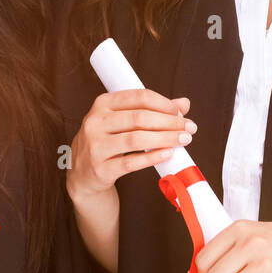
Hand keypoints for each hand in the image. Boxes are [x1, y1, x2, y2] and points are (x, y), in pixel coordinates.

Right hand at [65, 88, 194, 205]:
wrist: (82, 175)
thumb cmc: (107, 142)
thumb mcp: (123, 121)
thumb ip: (152, 110)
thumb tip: (184, 103)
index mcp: (102, 104)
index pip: (138, 97)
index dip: (163, 103)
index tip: (180, 112)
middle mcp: (95, 122)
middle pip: (140, 118)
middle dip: (169, 122)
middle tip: (189, 127)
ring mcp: (96, 146)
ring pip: (136, 139)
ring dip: (165, 138)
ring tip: (183, 140)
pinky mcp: (100, 169)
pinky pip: (132, 162)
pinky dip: (153, 157)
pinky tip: (168, 154)